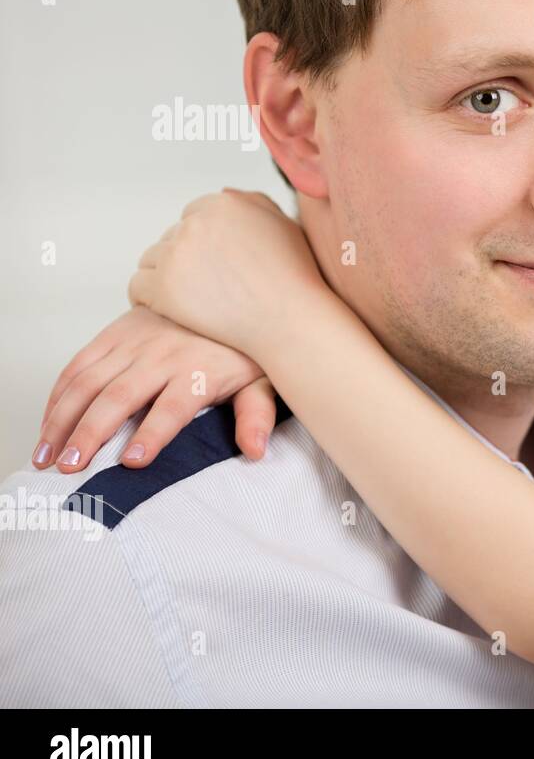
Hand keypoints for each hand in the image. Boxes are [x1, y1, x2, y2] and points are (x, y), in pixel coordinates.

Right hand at [33, 306, 275, 472]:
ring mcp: (134, 341)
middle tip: (71, 467)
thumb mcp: (262, 378)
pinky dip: (58, 395)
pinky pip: (79, 364)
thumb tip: (255, 450)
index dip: (153, 434)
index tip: (133, 462)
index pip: (173, 408)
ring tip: (46, 456)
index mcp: (198, 371)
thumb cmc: (242, 346)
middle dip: (91, 434)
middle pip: (120, 398)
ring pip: (89, 382)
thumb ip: (256, 414)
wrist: (228, 291)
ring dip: (62, 420)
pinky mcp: (116, 332)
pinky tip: (48, 425)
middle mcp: (162, 355)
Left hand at [128, 189, 328, 357]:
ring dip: (165, 278)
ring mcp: (176, 255)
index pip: (192, 216)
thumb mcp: (284, 224)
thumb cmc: (293, 277)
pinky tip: (170, 310)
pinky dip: (148, 299)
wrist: (291, 320)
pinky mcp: (162, 287)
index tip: (215, 266)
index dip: (204, 244)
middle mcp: (195, 223)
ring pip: (151, 260)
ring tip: (191, 299)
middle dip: (185, 260)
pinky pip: (137, 287)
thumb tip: (224, 191)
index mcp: (222, 204)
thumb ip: (253, 201)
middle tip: (208, 287)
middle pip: (170, 238)